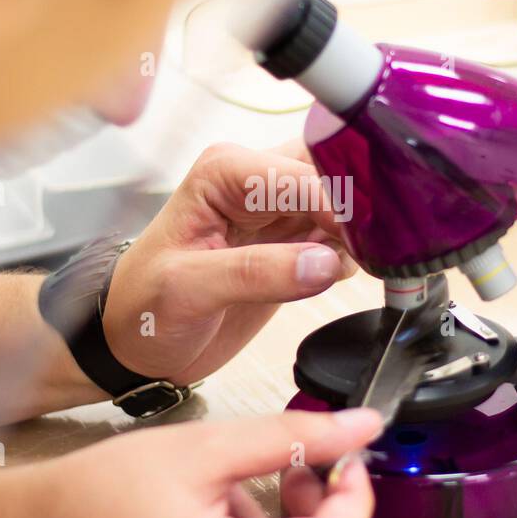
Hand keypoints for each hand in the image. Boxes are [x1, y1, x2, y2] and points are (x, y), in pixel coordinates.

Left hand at [103, 141, 355, 384]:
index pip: (302, 176)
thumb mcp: (186, 290)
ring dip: (364, 235)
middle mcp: (256, 180)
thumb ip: (254, 273)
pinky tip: (344, 276)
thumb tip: (323, 263)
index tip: (361, 247)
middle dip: (362, 212)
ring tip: (369, 268)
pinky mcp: (294, 244)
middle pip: (335, 175)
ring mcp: (279, 211)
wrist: (136, 344)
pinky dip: (355, 256)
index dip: (339, 208)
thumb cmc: (143, 309)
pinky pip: (343, 237)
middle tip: (381, 253)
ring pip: (347, 203)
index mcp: (225, 173)